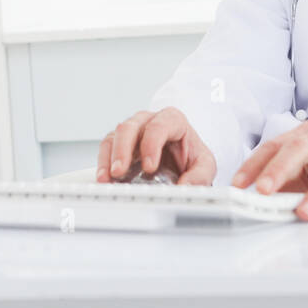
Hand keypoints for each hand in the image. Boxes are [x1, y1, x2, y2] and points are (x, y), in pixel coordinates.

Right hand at [96, 108, 215, 185]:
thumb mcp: (204, 165)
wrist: (182, 160)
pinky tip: (104, 178)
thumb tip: (185, 187)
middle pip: (130, 127)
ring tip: (107, 178)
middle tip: (120, 171)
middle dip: (123, 150)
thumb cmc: (191, 156)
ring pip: (115, 135)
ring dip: (109, 158)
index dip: (151, 145)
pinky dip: (103, 163)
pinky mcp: (120, 143)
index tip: (149, 166)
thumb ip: (199, 176)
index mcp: (172, 120)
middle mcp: (149, 121)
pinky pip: (106, 148)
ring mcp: (133, 131)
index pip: (159, 126)